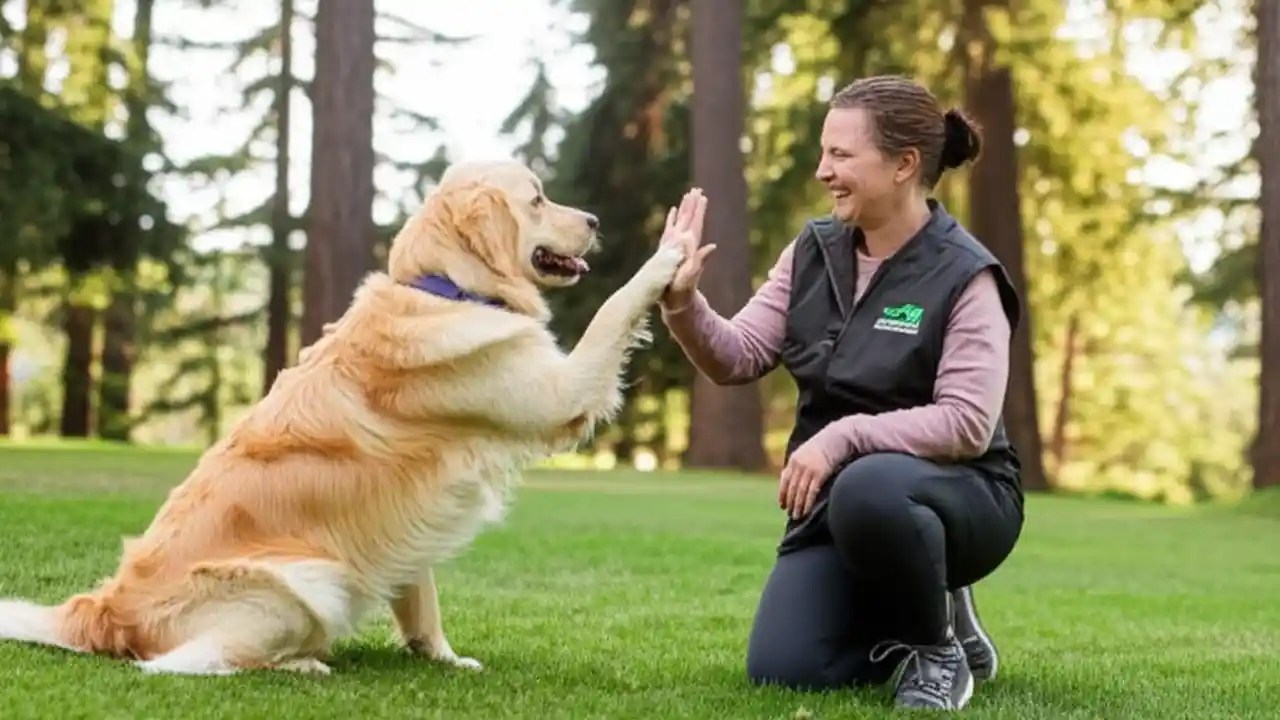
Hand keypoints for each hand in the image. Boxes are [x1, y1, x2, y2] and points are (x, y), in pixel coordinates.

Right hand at [658, 188, 715, 309]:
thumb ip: (701, 261)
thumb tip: (713, 246)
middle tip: (696, 189)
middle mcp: (686, 246)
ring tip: (687, 196)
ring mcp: (678, 248)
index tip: (702, 196)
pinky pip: (671, 230)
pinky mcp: (669, 252)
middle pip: (691, 221)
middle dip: (693, 205)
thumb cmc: (682, 292)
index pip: (696, 225)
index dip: (698, 211)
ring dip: (685, 210)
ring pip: (682, 224)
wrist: (676, 302)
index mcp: (690, 249)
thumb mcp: (691, 275)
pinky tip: (674, 212)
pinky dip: (673, 219)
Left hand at [778, 441, 837, 519]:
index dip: (782, 494)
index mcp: (793, 460)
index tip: (782, 505)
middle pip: (792, 488)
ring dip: (798, 506)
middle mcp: (799, 465)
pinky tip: (806, 511)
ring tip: (797, 516)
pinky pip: (811, 492)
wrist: (836, 439)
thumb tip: (792, 480)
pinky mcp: (820, 474)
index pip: (784, 480)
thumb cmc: (822, 447)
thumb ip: (798, 465)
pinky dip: (807, 503)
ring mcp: (809, 470)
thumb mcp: (805, 453)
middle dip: (790, 502)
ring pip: (800, 492)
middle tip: (790, 514)